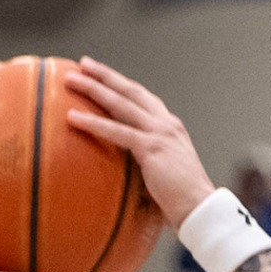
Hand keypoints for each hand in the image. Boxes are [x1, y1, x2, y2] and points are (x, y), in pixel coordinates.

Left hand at [64, 57, 215, 229]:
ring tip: (70, 80)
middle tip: (83, 63)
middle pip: (130, 91)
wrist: (200, 208)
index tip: (101, 74)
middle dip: (105, 75)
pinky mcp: (152, 148)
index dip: (121, 84)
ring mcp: (160, 132)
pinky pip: (117, 131)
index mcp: (169, 127)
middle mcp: (166, 123)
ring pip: (121, 103)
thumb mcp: (160, 173)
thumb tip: (118, 171)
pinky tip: (72, 117)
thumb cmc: (180, 200)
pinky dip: (93, 123)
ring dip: (94, 89)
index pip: (142, 98)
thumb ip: (142, 164)